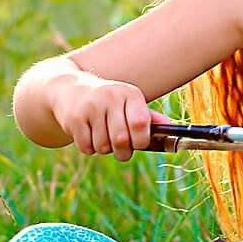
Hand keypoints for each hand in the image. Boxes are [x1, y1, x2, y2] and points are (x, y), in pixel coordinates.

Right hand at [48, 72, 171, 161]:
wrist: (70, 89)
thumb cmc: (109, 102)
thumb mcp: (129, 103)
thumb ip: (149, 118)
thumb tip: (172, 129)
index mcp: (130, 94)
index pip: (140, 123)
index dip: (141, 140)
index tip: (139, 143)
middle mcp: (110, 97)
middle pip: (121, 140)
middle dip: (124, 152)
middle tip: (123, 151)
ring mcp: (90, 107)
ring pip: (103, 146)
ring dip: (105, 150)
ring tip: (104, 138)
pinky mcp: (73, 119)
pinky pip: (87, 148)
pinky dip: (90, 148)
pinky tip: (89, 135)